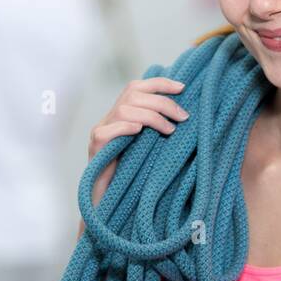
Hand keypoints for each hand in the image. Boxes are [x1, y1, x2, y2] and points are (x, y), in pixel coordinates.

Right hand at [87, 77, 188, 208]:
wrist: (109, 197)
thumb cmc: (132, 170)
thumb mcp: (149, 144)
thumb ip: (158, 127)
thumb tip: (185, 115)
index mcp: (122, 113)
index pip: (137, 87)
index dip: (159, 84)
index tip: (182, 87)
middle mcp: (109, 118)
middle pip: (133, 95)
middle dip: (162, 103)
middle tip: (183, 117)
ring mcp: (100, 131)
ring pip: (124, 110)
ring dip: (151, 117)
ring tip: (169, 130)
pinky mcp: (95, 147)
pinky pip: (107, 132)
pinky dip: (124, 128)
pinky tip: (139, 131)